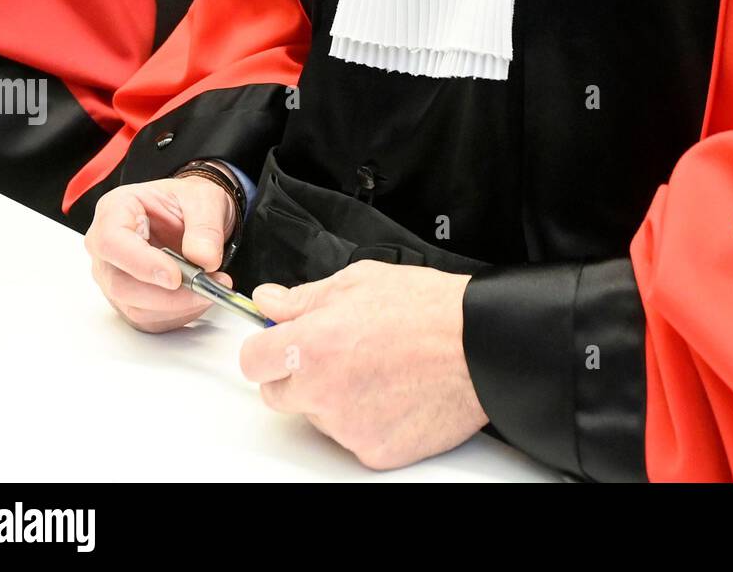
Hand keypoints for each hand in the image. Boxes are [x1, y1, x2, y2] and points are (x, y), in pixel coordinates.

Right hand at [84, 176, 235, 332]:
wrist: (194, 217)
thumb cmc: (188, 202)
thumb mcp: (205, 198)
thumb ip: (206, 226)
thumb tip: (204, 258)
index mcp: (116, 210)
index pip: (111, 242)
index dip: (141, 264)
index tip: (174, 277)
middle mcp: (107, 248)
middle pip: (121, 284)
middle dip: (168, 294)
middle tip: (207, 285)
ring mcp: (115, 277)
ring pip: (135, 308)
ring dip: (178, 306)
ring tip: (211, 286)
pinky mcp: (129, 300)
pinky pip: (149, 320)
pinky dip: (178, 314)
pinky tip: (198, 298)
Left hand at [240, 261, 489, 470]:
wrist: (479, 344)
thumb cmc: (429, 310)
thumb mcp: (361, 281)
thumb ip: (305, 296)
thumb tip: (270, 300)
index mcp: (313, 344)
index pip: (253, 360)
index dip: (267, 347)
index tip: (279, 342)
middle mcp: (322, 390)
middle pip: (277, 394)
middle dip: (297, 374)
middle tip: (337, 353)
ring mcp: (346, 427)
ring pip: (316, 416)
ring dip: (333, 397)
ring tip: (377, 368)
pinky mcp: (372, 451)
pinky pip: (351, 437)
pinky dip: (365, 419)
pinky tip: (392, 391)